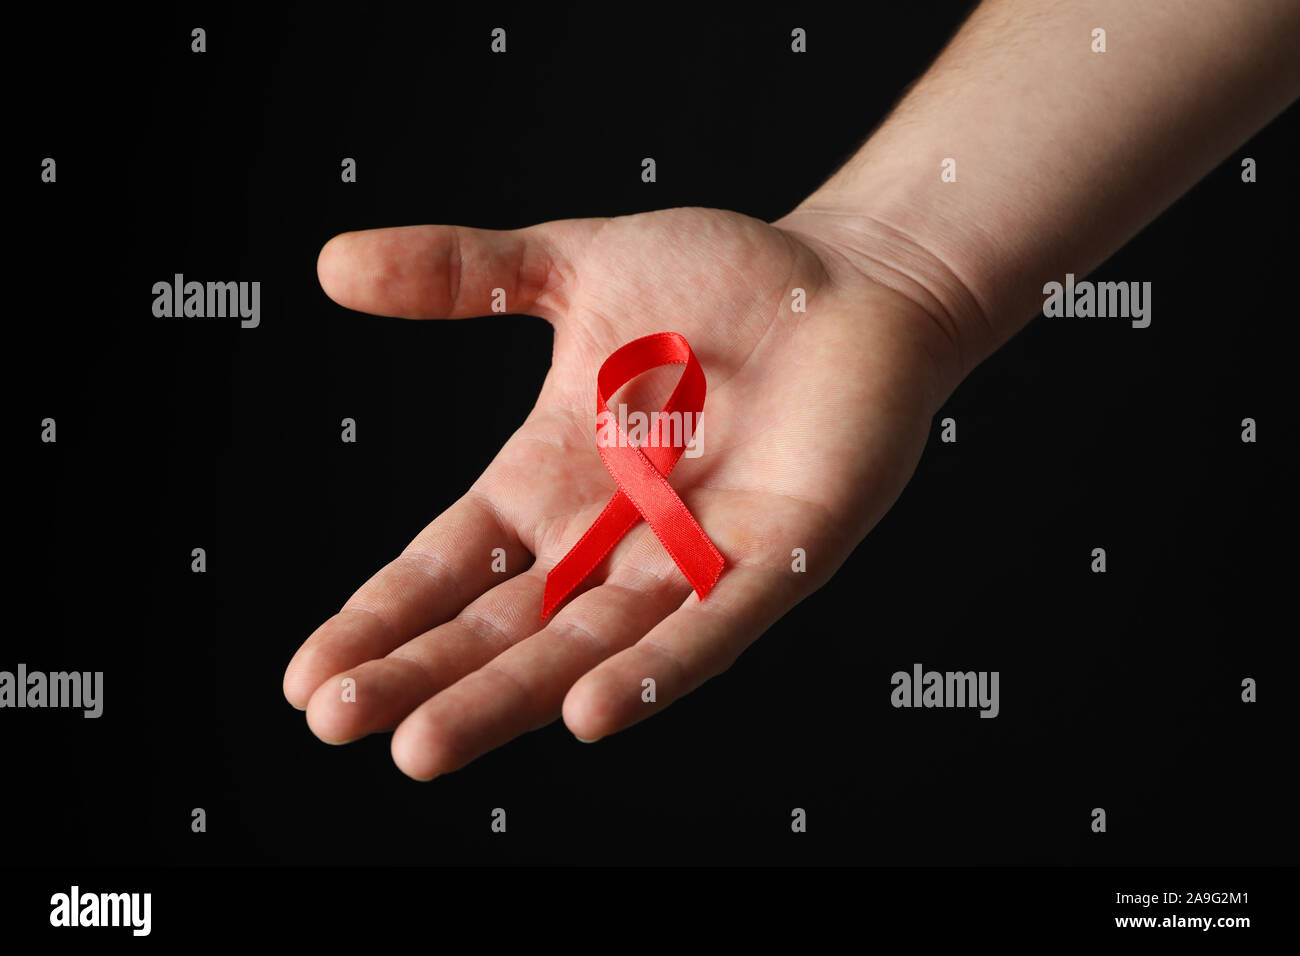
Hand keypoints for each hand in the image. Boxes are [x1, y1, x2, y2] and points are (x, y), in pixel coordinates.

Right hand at [283, 206, 965, 778]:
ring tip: (424, 744)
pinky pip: (708, 628)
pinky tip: (589, 712)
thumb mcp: (573, 268)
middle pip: (502, 625)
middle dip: (422, 674)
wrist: (854, 281)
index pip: (449, 566)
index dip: (382, 617)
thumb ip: (462, 274)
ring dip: (510, 696)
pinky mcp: (777, 558)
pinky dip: (653, 672)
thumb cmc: (723, 280)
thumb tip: (332, 263)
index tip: (307, 675)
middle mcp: (610, 536)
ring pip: (588, 646)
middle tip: (337, 723)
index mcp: (550, 479)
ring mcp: (692, 556)